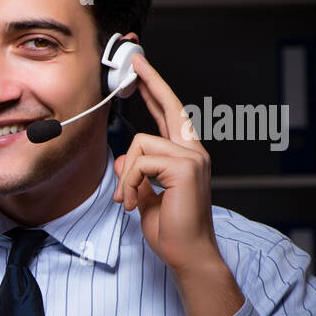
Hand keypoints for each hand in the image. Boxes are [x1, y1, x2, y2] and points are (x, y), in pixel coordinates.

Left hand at [113, 53, 222, 277]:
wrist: (187, 253)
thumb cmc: (170, 229)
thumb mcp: (144, 196)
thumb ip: (135, 175)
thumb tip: (121, 160)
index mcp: (186, 156)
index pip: (170, 116)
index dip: (156, 91)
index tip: (142, 70)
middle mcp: (193, 152)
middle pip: (169, 107)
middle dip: (150, 82)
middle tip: (134, 62)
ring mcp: (192, 157)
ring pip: (140, 144)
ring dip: (126, 176)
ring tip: (129, 200)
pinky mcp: (184, 167)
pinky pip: (140, 162)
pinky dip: (129, 184)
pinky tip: (134, 203)